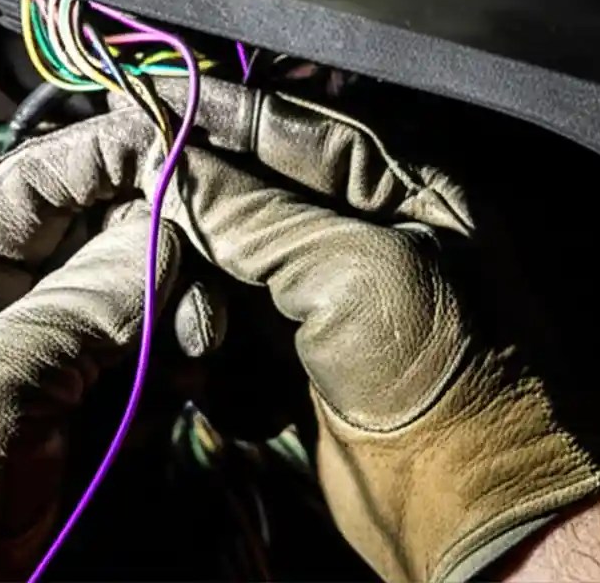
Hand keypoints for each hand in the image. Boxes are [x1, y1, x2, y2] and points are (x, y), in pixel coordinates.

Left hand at [0, 118, 222, 579]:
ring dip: (176, 298)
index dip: (103, 150)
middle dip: (158, 233)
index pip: (33, 177)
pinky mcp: (84, 385)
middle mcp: (2, 290)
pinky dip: (175, 347)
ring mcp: (48, 338)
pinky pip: (144, 340)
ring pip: (132, 282)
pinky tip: (187, 368)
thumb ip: (76, 307)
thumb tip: (160, 238)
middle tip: (210, 254)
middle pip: (96, 224)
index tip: (175, 140)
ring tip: (196, 338)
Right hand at [131, 78, 599, 581]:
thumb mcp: (353, 272)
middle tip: (131, 175)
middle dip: (199, 185)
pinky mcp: (302, 349)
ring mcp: (332, 291)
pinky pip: (235, 309)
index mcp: (406, 187)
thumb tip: (177, 165)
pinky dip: (204, 311)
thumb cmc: (439, 371)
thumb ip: (261, 214)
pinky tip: (176, 309)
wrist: (468, 500)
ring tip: (145, 246)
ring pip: (239, 249)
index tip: (155, 100)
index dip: (224, 114)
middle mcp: (369, 228)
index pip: (298, 127)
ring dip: (194, 254)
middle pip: (260, 186)